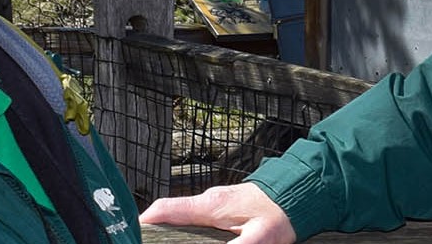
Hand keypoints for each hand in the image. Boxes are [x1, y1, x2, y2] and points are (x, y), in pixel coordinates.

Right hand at [140, 183, 297, 243]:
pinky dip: (186, 225)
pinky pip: (196, 214)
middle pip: (170, 212)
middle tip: (147, 240)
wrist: (299, 192)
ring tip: (165, 242)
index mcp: (211, 205)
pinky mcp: (223, 205)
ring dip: (172, 227)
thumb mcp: (259, 238)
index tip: (133, 232)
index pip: (167, 209)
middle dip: (156, 226)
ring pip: (183, 214)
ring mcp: (215, 200)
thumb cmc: (280, 213)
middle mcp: (208, 199)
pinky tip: (189, 238)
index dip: (146, 220)